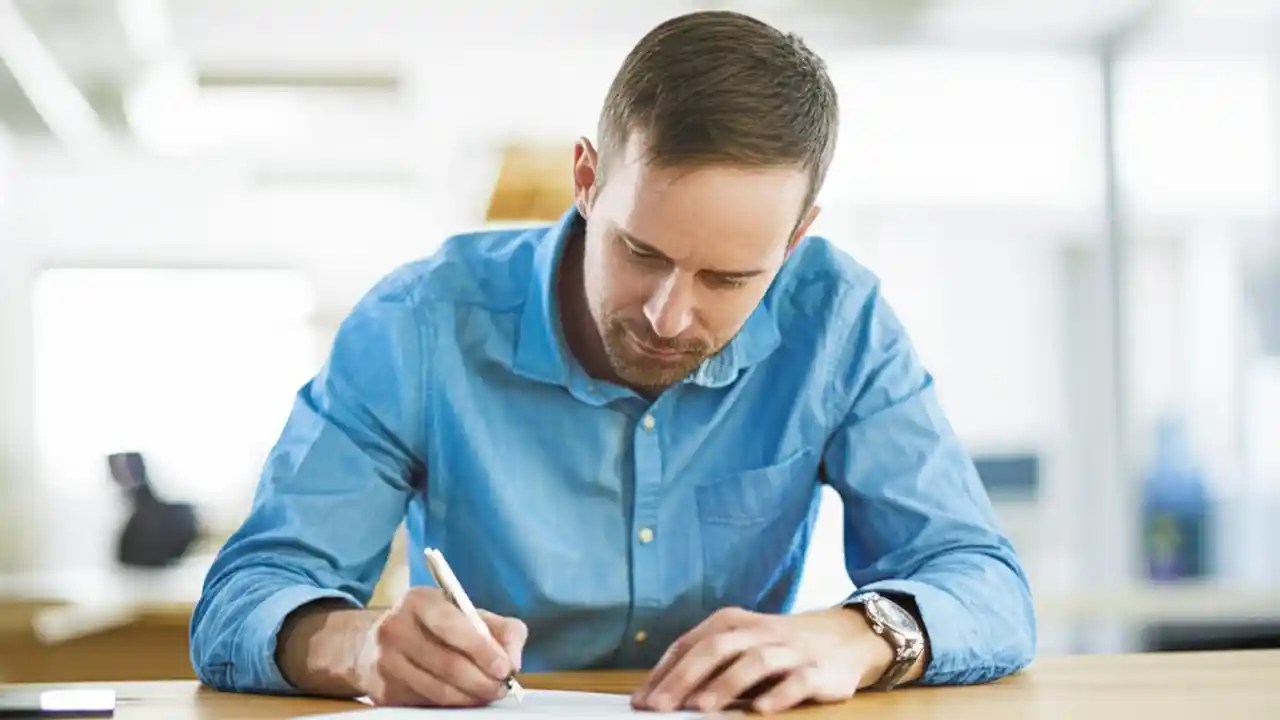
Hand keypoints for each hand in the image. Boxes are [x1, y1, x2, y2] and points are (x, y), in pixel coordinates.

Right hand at [354, 587, 526, 706]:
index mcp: (418, 600)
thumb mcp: (467, 613)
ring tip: (488, 693)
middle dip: (482, 680)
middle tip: (502, 687)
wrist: (376, 642)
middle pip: (448, 664)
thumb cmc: (434, 625)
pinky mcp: (384, 691)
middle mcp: (396, 628)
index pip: (451, 625)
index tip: (504, 667)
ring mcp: (386, 662)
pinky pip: (427, 703)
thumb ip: (501, 629)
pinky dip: (453, 704)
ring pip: (439, 690)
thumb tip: (514, 661)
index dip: (481, 649)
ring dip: (471, 697)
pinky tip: (464, 696)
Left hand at [631, 607, 894, 714]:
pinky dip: (779, 693)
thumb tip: (659, 695)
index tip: (642, 700)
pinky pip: (798, 680)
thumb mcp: (740, 645)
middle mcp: (759, 632)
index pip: (691, 644)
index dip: (664, 672)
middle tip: (660, 707)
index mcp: (732, 623)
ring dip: (726, 684)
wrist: (845, 636)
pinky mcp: (819, 670)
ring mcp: (790, 650)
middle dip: (685, 678)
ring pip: (755, 661)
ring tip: (701, 708)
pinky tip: (761, 710)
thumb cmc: (779, 647)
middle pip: (717, 648)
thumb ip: (706, 664)